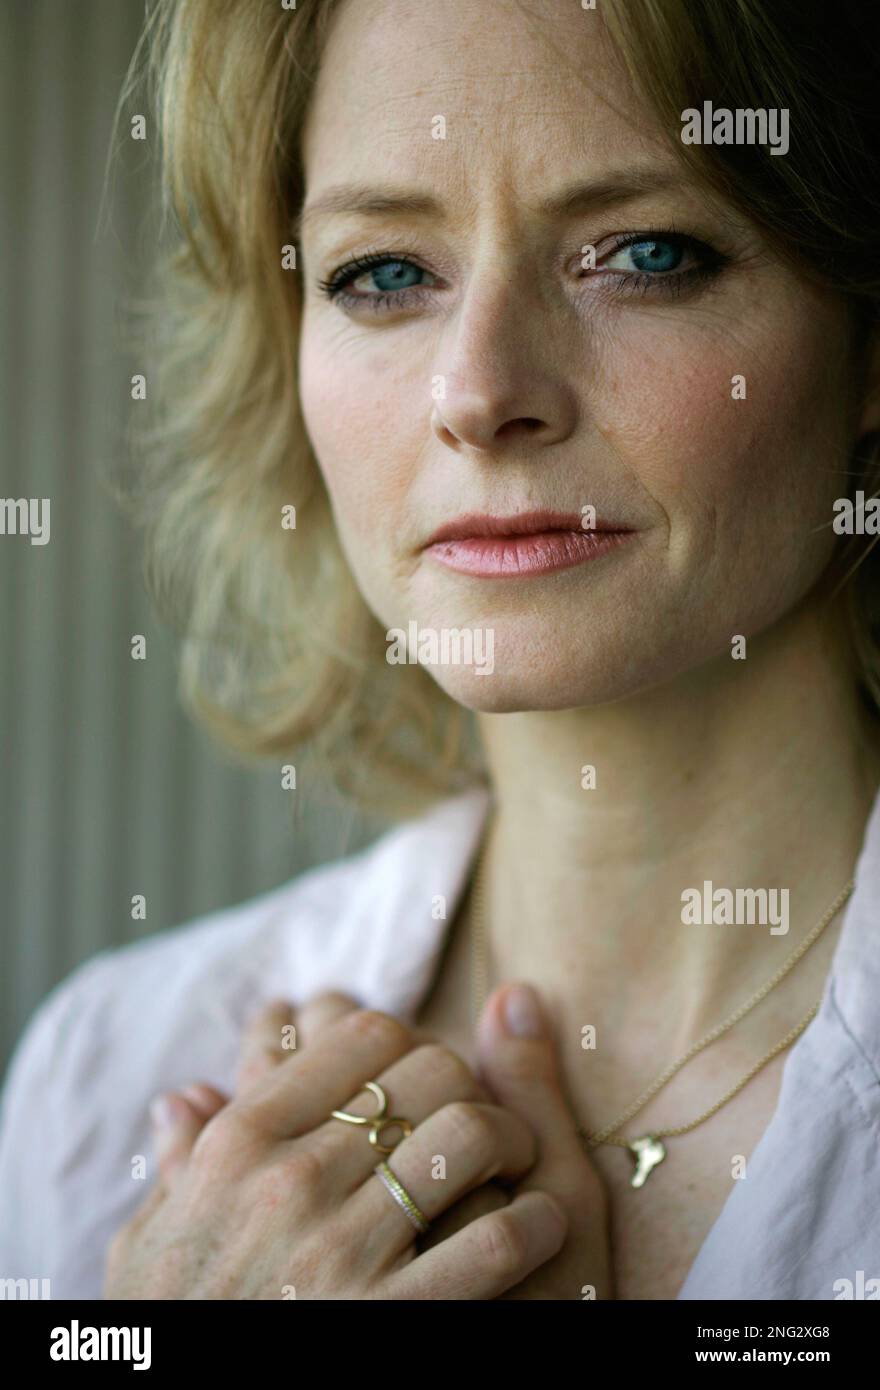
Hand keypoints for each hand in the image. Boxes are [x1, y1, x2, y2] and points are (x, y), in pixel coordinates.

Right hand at [104, 996, 567, 1298]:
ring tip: (515, 1164)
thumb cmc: (171, 1323)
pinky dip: (535, 1224)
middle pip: (430, 1072)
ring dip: (511, 1141)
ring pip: (468, 1136)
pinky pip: (496, 1240)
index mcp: (239, 1143)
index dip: (413, 1043)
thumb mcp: (149, 1241)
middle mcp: (292, 1181)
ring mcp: (343, 1250)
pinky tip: (537, 1226)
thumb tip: (185, 1095)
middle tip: (477, 1119)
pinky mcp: (393, 1320)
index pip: (364, 1035)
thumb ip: (178, 1161)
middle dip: (470, 1085)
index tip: (420, 1078)